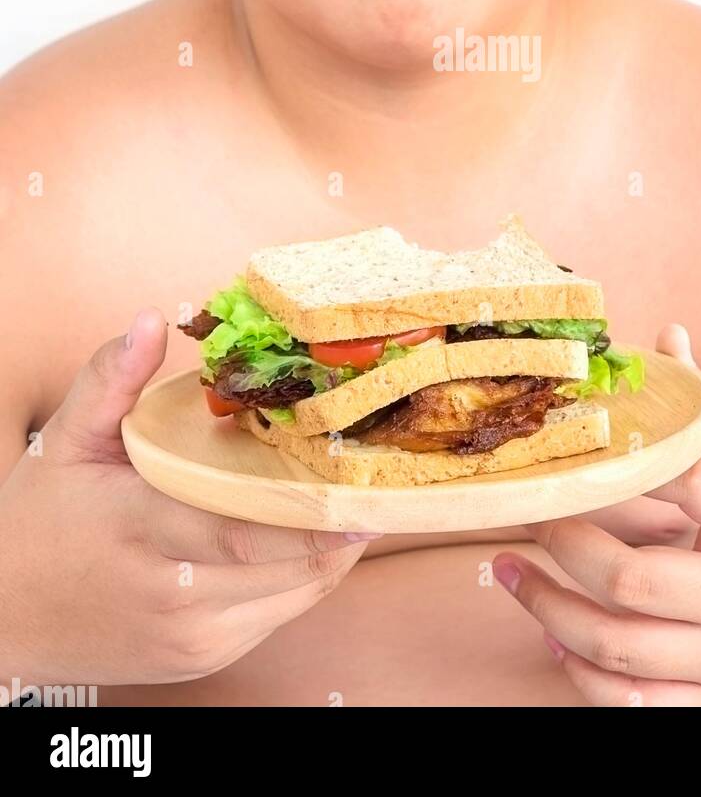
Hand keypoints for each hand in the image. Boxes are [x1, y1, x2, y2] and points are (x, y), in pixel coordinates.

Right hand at [0, 309, 380, 687]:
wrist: (2, 619)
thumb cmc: (39, 523)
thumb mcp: (66, 441)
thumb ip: (110, 378)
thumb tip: (150, 320)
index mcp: (143, 531)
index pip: (250, 522)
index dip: (318, 501)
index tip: (362, 467)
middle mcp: (176, 596)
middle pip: (291, 562)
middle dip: (343, 518)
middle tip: (382, 473)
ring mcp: (194, 638)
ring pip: (297, 593)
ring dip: (334, 547)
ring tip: (361, 495)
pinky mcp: (204, 660)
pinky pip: (279, 614)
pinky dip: (307, 575)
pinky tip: (318, 534)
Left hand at [492, 324, 700, 705]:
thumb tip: (666, 340)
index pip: (685, 485)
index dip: (623, 461)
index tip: (577, 445)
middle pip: (635, 582)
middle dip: (565, 545)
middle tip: (531, 514)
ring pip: (623, 652)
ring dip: (551, 612)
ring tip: (512, 574)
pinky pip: (640, 706)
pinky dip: (585, 677)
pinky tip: (553, 638)